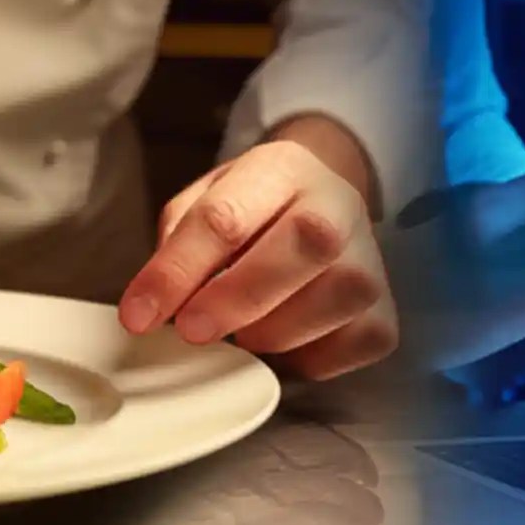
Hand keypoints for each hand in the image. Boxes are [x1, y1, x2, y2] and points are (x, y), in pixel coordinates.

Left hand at [119, 118, 396, 380]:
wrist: (318, 209)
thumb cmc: (251, 213)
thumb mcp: (203, 204)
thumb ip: (178, 246)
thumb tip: (154, 308)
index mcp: (283, 167)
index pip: (227, 217)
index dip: (176, 272)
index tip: (138, 316)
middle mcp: (339, 204)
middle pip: (306, 243)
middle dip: (238, 297)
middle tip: (192, 330)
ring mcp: (372, 257)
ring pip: (340, 295)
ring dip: (276, 330)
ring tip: (243, 334)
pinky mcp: (386, 311)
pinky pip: (358, 343)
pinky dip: (315, 357)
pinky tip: (288, 343)